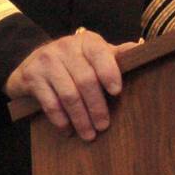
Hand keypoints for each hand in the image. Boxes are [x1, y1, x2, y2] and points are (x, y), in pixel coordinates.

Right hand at [3, 30, 140, 139]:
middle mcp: (66, 46)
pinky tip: (69, 130)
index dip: (109, 72)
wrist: (32, 62)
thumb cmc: (74, 60)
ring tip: (89, 134)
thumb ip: (116, 55)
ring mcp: (47, 60)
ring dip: (81, 118)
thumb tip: (142, 51)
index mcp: (87, 40)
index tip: (117, 91)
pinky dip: (61, 120)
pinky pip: (50, 103)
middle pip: (85, 79)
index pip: (99, 53)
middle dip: (96, 106)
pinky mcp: (32, 76)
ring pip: (68, 94)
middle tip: (104, 125)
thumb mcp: (94, 54)